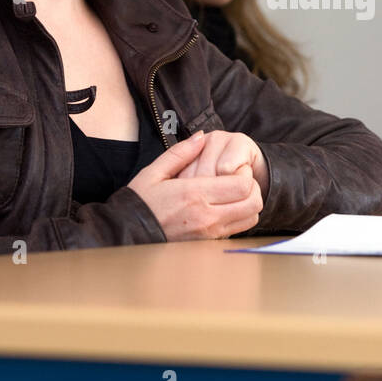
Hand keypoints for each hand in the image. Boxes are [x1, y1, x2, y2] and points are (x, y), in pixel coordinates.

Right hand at [127, 132, 262, 239]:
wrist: (127, 233)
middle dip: (253, 188)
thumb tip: (201, 137)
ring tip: (233, 194)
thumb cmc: (140, 202)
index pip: (243, 184)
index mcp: (195, 194)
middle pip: (254, 202)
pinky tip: (223, 208)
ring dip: (248, 204)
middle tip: (238, 180)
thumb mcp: (154, 172)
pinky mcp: (208, 243)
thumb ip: (181, 153)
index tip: (234, 168)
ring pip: (250, 218)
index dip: (246, 173)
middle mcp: (206, 216)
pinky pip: (237, 230)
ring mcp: (209, 233)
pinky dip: (238, 218)